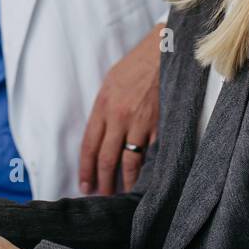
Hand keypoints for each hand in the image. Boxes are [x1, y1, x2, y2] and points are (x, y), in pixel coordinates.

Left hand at [79, 23, 161, 194]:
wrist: (163, 53)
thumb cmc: (136, 65)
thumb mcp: (110, 82)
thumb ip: (104, 108)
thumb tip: (99, 132)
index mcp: (103, 105)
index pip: (89, 144)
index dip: (86, 167)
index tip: (84, 183)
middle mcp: (119, 117)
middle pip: (107, 157)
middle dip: (102, 181)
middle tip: (101, 196)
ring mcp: (141, 122)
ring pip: (130, 161)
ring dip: (126, 181)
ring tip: (123, 194)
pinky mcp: (161, 125)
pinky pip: (152, 154)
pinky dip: (149, 169)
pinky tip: (147, 180)